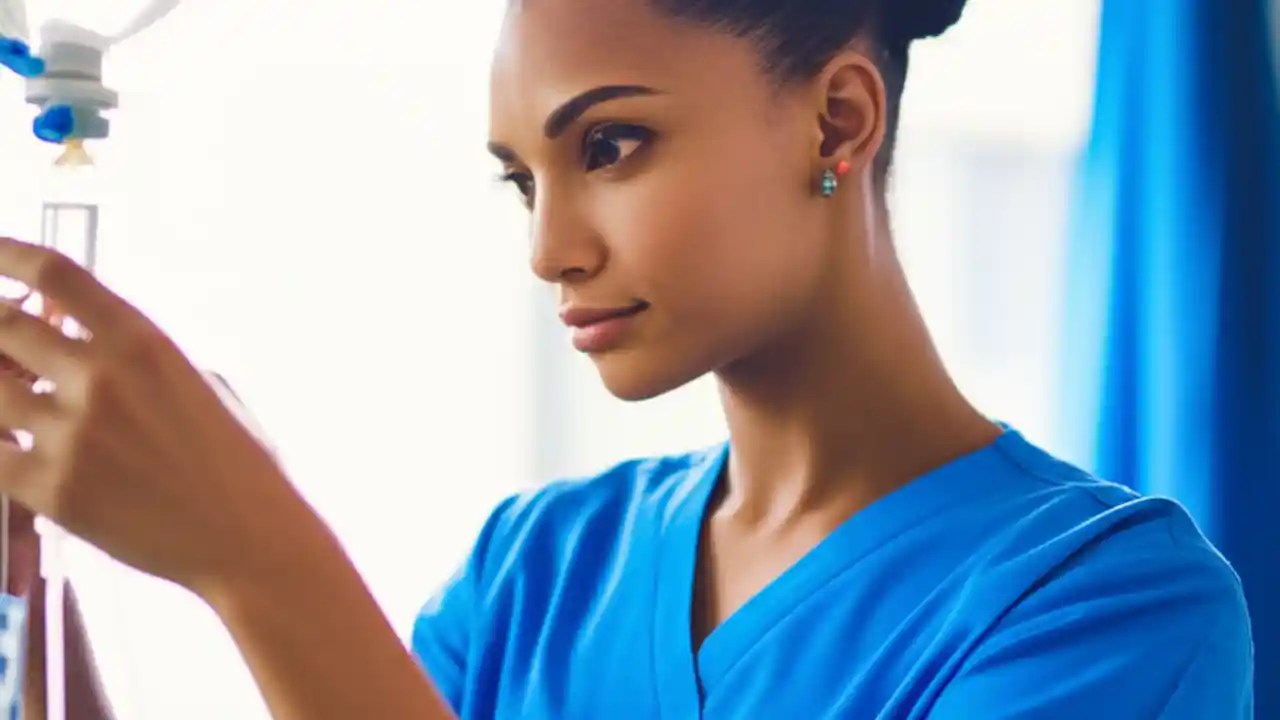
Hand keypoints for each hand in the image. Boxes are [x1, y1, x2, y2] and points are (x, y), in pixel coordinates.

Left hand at [0, 237, 316, 599]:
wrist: (245, 535)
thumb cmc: (228, 461)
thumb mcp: (190, 384)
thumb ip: (126, 358)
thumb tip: (58, 337)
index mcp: (141, 342)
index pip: (54, 275)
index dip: (6, 255)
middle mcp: (99, 377)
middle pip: (1, 324)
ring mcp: (70, 434)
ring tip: (11, 395)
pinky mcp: (51, 489)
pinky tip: (10, 447)